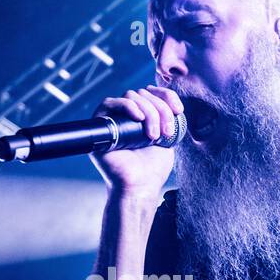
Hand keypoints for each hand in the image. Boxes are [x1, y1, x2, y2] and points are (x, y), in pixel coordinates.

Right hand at [89, 85, 182, 200]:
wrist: (139, 187)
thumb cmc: (152, 169)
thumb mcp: (168, 139)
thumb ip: (168, 118)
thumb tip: (171, 100)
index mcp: (143, 117)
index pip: (154, 93)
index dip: (167, 96)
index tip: (179, 111)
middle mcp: (127, 116)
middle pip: (144, 93)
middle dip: (160, 110)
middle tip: (166, 133)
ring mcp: (113, 119)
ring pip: (131, 96)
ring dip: (148, 112)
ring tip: (153, 136)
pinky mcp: (100, 126)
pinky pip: (109, 103)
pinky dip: (127, 106)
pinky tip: (138, 118)